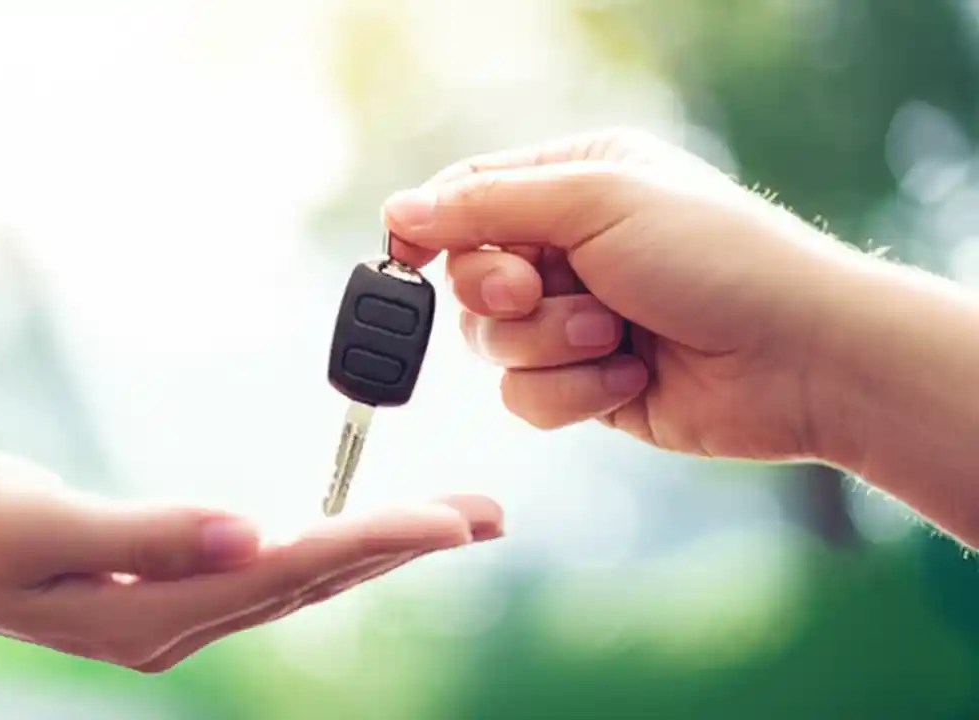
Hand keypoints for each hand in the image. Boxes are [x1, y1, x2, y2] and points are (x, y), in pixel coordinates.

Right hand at [0, 447, 500, 669]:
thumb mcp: (42, 524)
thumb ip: (144, 535)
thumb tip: (248, 532)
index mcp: (153, 610)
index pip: (291, 572)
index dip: (377, 545)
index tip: (454, 522)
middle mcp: (177, 623)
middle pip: (315, 583)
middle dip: (405, 550)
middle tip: (489, 515)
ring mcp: (174, 613)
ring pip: (301, 583)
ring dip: (379, 551)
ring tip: (453, 522)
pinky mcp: (168, 591)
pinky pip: (271, 574)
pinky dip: (328, 550)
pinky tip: (359, 535)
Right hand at [382, 128, 868, 463]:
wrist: (800, 359)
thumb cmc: (716, 258)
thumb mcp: (596, 202)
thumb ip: (487, 206)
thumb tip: (397, 210)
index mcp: (574, 182)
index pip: (467, 195)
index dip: (429, 226)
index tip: (403, 254)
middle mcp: (570, 250)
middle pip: (470, 279)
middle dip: (506, 296)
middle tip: (543, 290)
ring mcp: (577, 321)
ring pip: (493, 347)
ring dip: (550, 346)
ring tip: (616, 335)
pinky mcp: (588, 385)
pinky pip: (526, 397)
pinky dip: (574, 392)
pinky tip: (633, 376)